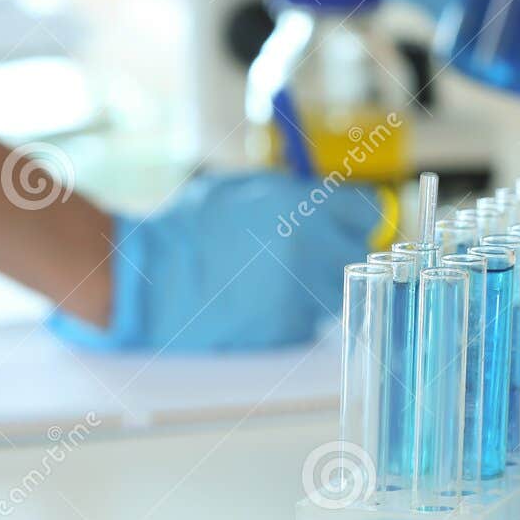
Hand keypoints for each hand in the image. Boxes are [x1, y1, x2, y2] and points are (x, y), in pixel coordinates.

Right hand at [50, 173, 378, 352]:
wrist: (151, 279)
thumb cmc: (189, 227)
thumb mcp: (244, 189)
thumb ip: (293, 194)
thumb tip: (330, 200)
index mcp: (303, 206)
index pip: (368, 210)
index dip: (359, 215)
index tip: (352, 220)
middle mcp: (311, 250)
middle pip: (358, 253)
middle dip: (340, 250)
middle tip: (315, 249)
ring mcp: (301, 294)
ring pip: (334, 290)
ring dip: (315, 284)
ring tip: (273, 276)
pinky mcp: (286, 329)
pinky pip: (306, 320)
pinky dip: (290, 313)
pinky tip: (256, 302)